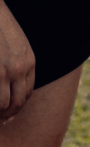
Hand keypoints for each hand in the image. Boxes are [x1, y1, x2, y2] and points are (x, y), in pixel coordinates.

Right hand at [0, 0, 34, 119]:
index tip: (9, 112)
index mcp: (29, 61)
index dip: (17, 105)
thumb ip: (18, 60)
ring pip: (4, 105)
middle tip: (1, 120)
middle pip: (18, 102)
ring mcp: (5, 71)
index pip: (27, 93)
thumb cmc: (0, 26)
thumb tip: (13, 79)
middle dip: (8, 114)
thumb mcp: (16, 43)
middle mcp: (20, 68)